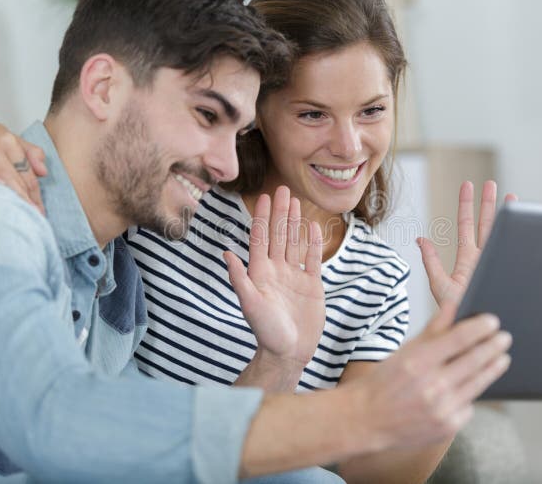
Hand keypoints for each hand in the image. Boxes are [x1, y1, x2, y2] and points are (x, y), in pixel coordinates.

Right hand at [0, 116, 46, 213]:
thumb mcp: (3, 137)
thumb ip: (27, 152)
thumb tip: (44, 172)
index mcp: (10, 140)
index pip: (27, 171)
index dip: (36, 193)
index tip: (40, 210)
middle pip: (18, 177)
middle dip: (28, 200)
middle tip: (36, 217)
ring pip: (4, 177)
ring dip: (16, 198)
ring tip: (24, 215)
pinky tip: (1, 200)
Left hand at [225, 185, 324, 379]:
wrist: (288, 353)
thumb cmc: (266, 332)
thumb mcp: (250, 304)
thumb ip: (239, 278)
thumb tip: (226, 253)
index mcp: (260, 272)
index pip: (262, 238)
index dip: (263, 217)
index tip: (266, 196)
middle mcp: (277, 270)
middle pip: (279, 235)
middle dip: (281, 212)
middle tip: (284, 189)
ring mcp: (295, 277)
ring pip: (294, 243)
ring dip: (295, 222)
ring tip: (297, 202)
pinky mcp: (311, 286)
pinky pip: (312, 259)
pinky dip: (313, 243)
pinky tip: (314, 227)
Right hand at [349, 297, 511, 450]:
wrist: (367, 419)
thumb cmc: (384, 382)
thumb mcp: (405, 351)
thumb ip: (432, 330)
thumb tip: (453, 305)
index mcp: (419, 361)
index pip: (459, 338)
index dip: (480, 327)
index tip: (493, 321)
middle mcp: (432, 385)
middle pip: (475, 360)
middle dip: (494, 346)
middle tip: (505, 337)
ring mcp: (442, 408)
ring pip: (478, 383)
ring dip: (494, 368)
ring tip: (502, 358)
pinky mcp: (447, 426)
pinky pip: (469, 405)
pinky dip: (471, 395)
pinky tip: (473, 386)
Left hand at [418, 180, 516, 312]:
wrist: (474, 333)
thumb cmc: (456, 314)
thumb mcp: (440, 285)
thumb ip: (431, 262)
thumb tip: (421, 239)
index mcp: (468, 260)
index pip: (467, 226)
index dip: (467, 206)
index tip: (468, 186)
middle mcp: (485, 260)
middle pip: (487, 225)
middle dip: (489, 204)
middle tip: (490, 183)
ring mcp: (498, 266)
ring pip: (502, 236)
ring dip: (505, 215)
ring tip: (510, 197)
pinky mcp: (509, 274)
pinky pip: (515, 252)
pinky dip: (521, 237)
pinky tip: (525, 223)